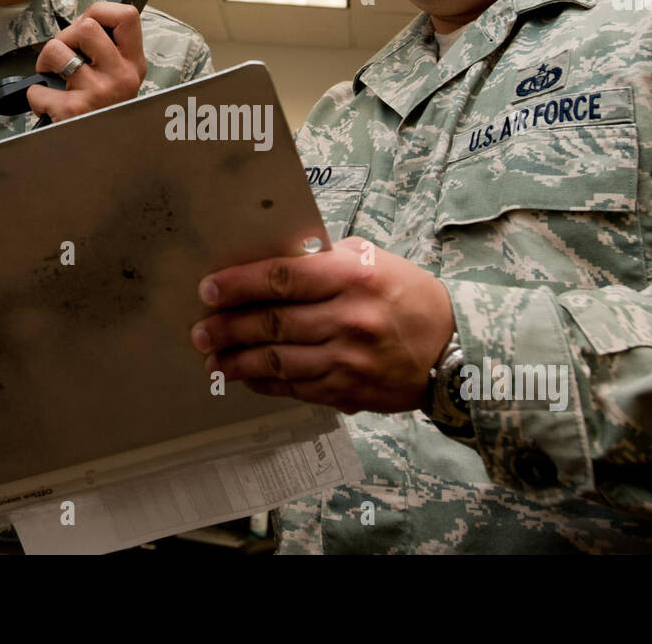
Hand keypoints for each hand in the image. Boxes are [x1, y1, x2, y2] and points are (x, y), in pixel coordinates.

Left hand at [27, 1, 146, 121]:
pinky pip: (38, 87)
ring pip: (56, 49)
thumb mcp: (121, 80)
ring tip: (54, 77)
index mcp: (134, 64)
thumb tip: (84, 22)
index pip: (127, 15)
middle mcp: (121, 76)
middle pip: (85, 25)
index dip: (100, 11)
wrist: (104, 161)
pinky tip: (49, 104)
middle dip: (64, 37)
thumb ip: (110, 51)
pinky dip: (36, 95)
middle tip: (65, 57)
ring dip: (46, 62)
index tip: (88, 24)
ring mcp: (98, 93)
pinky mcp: (73, 111)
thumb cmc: (105, 113)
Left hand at [189, 237, 455, 413]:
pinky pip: (294, 387)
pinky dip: (263, 382)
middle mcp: (349, 319)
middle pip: (272, 323)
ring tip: (211, 357)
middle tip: (199, 330)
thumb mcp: (374, 261)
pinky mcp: (347, 391)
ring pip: (277, 361)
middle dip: (227, 327)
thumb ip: (324, 259)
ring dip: (236, 360)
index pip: (283, 278)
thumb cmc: (407, 295)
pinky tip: (243, 376)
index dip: (239, 284)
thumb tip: (271, 259)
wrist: (453, 349)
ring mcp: (347, 359)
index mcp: (354, 277)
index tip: (209, 289)